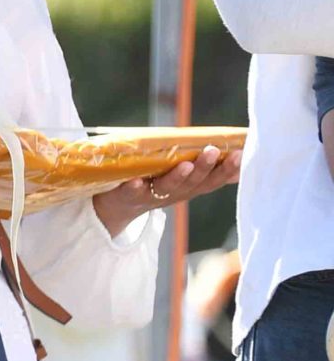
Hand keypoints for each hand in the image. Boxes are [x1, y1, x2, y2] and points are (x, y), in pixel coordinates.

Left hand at [90, 146, 240, 233]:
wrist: (117, 208)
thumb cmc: (156, 184)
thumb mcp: (184, 179)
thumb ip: (207, 168)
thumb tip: (243, 156)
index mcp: (189, 188)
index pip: (213, 179)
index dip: (228, 170)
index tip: (242, 154)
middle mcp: (174, 194)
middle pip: (193, 183)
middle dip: (205, 168)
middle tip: (214, 151)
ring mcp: (150, 196)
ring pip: (167, 187)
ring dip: (178, 177)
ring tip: (185, 164)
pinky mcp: (126, 196)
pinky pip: (130, 193)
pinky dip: (135, 187)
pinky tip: (137, 181)